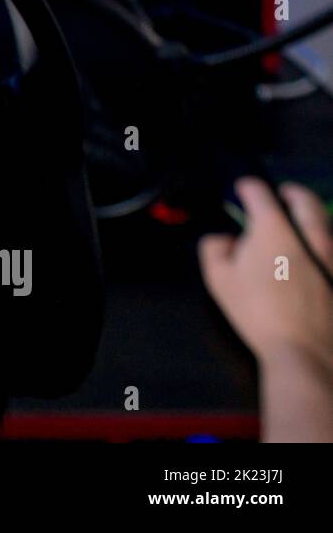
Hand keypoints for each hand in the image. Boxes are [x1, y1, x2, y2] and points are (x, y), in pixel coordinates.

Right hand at [199, 177, 332, 441]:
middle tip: (281, 195)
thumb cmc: (257, 312)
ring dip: (311, 214)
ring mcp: (332, 252)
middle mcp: (309, 232)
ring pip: (325, 219)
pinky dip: (323, 240)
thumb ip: (214, 248)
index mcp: (273, 227)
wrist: (306, 349)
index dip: (247, 187)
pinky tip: (314, 252)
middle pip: (303, 198)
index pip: (259, 192)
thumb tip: (226, 239)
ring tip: (300, 221)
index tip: (242, 189)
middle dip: (290, 192)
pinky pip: (332, 245)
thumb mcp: (219, 279)